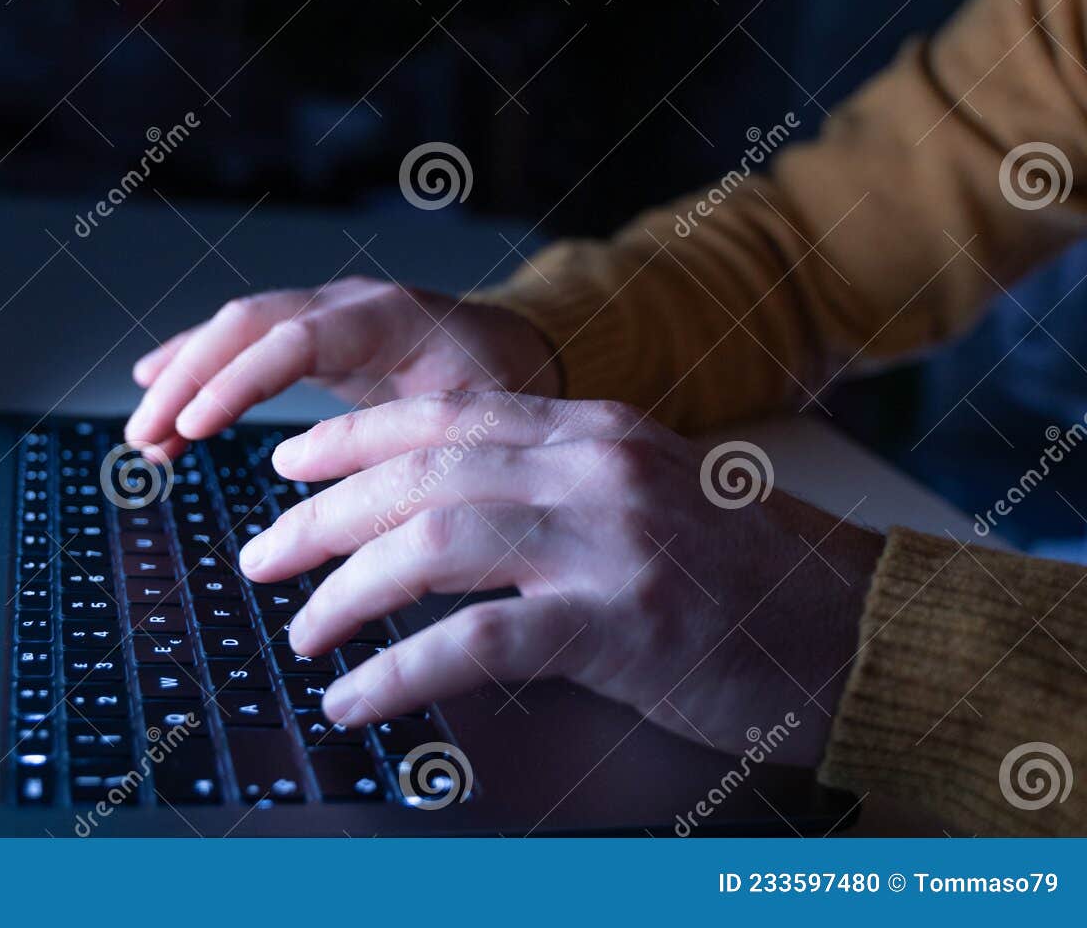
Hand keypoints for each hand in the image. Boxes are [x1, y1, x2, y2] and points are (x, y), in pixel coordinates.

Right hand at [125, 277, 555, 460]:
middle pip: (246, 324)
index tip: (194, 427)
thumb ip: (421, 452)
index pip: (295, 340)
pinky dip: (195, 369)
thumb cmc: (504, 386)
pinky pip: (240, 343)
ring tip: (144, 438)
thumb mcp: (479, 423)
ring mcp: (323, 313)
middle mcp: (346, 303)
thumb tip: (355, 506)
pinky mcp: (310, 335)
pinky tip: (155, 392)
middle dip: (187, 378)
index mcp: (387, 318)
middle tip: (145, 435)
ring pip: (234, 331)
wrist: (518, 349)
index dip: (239, 381)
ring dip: (183, 379)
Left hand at [239, 391, 884, 765]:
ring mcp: (605, 540)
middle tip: (260, 556)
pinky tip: (355, 697)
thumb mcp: (640, 496)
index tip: (285, 465)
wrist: (852, 625)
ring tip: (300, 632)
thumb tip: (427, 517)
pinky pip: (475, 642)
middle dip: (319, 517)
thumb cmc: (735, 571)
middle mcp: (590, 466)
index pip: (440, 417)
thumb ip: (547, 487)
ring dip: (345, 592)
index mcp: (589, 429)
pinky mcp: (617, 622)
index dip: (350, 439)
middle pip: (417, 475)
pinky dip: (397, 670)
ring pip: (432, 544)